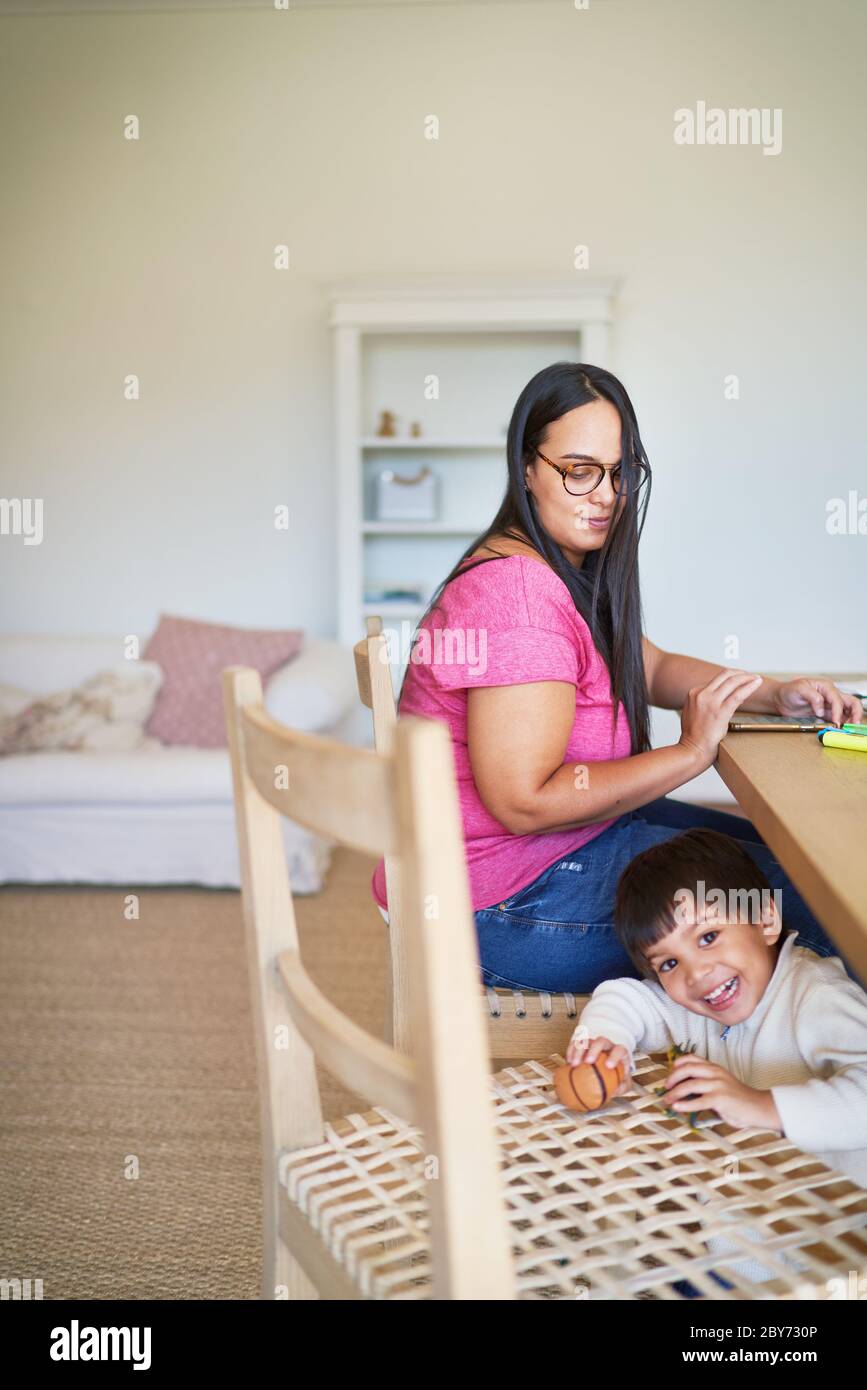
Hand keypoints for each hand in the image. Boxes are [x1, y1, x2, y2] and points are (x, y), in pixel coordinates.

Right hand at [565, 1032, 631, 1097]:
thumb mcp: (624, 1083)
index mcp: (619, 1052)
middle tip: (588, 1061)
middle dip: (594, 1050)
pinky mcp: (584, 1043)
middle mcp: (607, 1045)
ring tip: (574, 1064)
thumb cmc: (618, 1073)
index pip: (619, 1050)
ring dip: (579, 1051)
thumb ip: (622, 1087)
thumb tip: (614, 1092)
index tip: (608, 1066)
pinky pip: (576, 1043)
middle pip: (601, 1041)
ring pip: (586, 1040)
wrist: (610, 1063)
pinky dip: (571, 1051)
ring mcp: (595, 1043)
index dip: (614, 1056)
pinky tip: (568, 1062)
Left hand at [664, 1054, 781, 1130]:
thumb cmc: (737, 1099)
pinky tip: (677, 1108)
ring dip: (675, 1093)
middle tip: (666, 1087)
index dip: (678, 1064)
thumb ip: (705, 1084)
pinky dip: (685, 1105)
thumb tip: (683, 1091)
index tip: (670, 1072)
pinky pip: (698, 1101)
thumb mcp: (720, 1085)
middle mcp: (715, 1073)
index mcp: (715, 1067)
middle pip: (687, 1068)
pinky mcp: (720, 1099)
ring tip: (667, 1100)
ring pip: (690, 1085)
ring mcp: (718, 1085)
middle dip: (672, 1077)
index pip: (692, 1058)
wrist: (758, 1107)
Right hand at [678, 669, 763, 767]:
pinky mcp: (720, 711)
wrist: (692, 749)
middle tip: (751, 675)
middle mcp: (701, 694)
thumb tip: (721, 698)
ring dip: (747, 677)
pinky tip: (757, 683)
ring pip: (732, 682)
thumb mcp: (693, 712)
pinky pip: (738, 694)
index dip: (732, 679)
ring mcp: (710, 702)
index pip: (716, 680)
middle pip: (725, 675)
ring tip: (757, 678)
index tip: (741, 682)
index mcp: (694, 693)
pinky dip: (749, 687)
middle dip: (740, 673)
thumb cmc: (694, 736)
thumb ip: (704, 702)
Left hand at [775, 677, 864, 728]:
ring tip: (849, 728)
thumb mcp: (799, 689)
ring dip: (851, 719)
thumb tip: (821, 709)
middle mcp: (830, 695)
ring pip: (847, 711)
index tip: (835, 721)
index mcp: (825, 686)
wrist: (780, 699)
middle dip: (855, 713)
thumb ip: (812, 697)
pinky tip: (840, 729)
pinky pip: (838, 718)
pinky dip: (842, 724)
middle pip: (851, 702)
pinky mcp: (825, 714)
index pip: (837, 699)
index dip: (837, 711)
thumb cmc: (789, 690)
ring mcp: (829, 705)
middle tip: (853, 724)